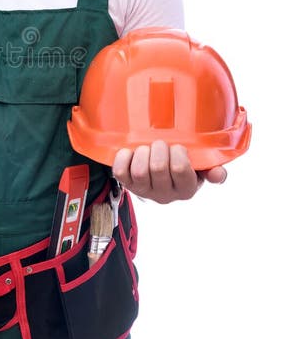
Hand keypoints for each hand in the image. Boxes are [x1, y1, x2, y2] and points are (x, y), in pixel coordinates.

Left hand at [112, 140, 226, 203]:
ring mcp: (144, 191)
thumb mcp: (200, 169)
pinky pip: (120, 171)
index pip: (181, 170)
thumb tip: (218, 173)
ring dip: (142, 153)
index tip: (177, 147)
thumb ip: (211, 169)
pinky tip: (131, 152)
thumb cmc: (180, 167)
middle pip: (158, 168)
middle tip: (160, 143)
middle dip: (158, 149)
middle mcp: (164, 195)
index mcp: (186, 190)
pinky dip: (124, 157)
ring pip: (139, 171)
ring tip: (146, 148)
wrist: (156, 177)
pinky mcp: (127, 185)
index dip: (178, 153)